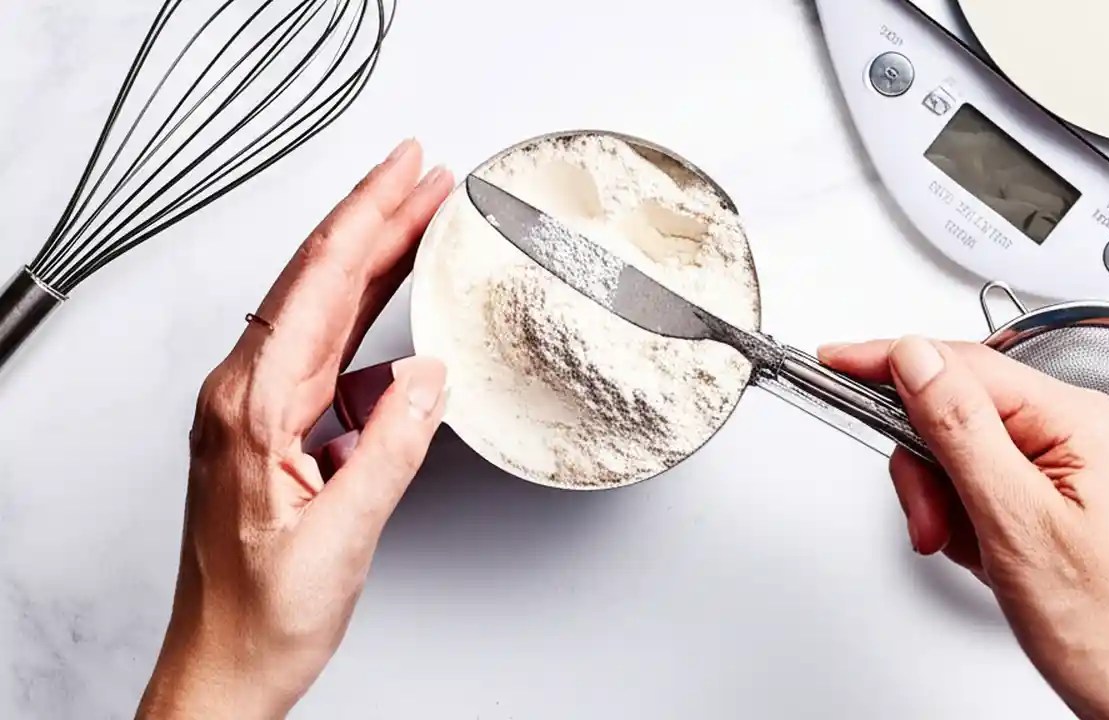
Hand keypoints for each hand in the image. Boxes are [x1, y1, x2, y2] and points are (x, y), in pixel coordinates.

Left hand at [136, 140, 453, 718]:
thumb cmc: (263, 616)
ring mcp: (257, 409)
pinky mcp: (274, 429)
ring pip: (323, 311)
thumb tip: (428, 373)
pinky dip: (371, 324)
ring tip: (423, 221)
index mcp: (252, 406)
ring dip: (376, 262)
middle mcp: (246, 395)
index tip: (405, 169)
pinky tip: (405, 321)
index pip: (318, 283)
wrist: (223, 667)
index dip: (367, 216)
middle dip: (375, 217)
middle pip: (318, 280)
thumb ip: (389, 448)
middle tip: (424, 173)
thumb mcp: (341, 537)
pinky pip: (327, 357)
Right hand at [820, 337, 1108, 719]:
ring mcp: (1066, 467)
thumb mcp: (1015, 520)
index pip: (962, 363)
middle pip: (956, 408)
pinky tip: (981, 553)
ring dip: (941, 500)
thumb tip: (914, 357)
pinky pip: (978, 486)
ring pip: (959, 452)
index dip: (890, 362)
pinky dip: (961, 520)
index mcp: (1078, 421)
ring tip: (962, 547)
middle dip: (925, 465)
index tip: (834, 363)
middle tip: (927, 519)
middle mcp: (1076, 433)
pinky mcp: (1052, 500)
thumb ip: (959, 428)